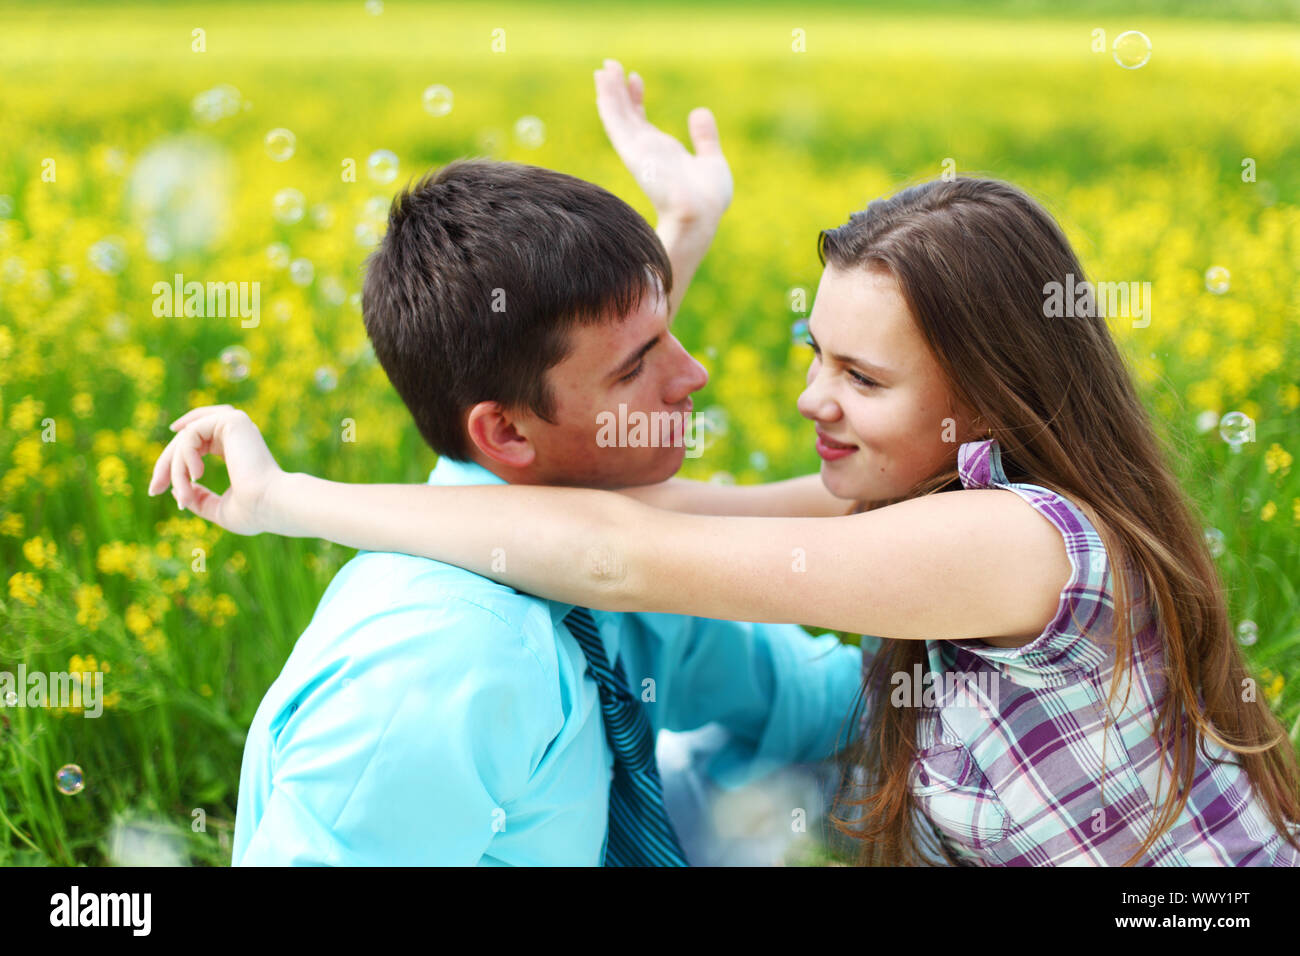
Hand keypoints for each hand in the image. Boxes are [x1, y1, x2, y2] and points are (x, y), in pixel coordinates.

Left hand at [147, 404, 283, 535]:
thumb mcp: (218, 509)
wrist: (272, 504)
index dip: (171, 467)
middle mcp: (236, 433)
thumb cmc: (254, 511)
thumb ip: (200, 499)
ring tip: (184, 491)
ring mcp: (235, 423)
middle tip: (154, 489)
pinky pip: (191, 433)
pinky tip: (196, 475)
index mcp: (235, 449)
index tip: (155, 491)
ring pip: (186, 437)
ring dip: (176, 467)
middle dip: (165, 465)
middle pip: (185, 439)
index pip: (194, 445)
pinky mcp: (233, 420)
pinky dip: (185, 456)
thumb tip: (176, 491)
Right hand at [594, 58, 731, 224]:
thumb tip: (699, 112)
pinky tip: (603, 84)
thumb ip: (705, 137)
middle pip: (626, 116)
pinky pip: (616, 122)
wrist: (700, 216)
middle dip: (617, 92)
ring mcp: (637, 151)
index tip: (636, 78)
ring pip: (617, 116)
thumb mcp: (711, 160)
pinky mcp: (633, 151)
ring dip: (608, 92)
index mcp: (662, 154)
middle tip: (609, 66)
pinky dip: (608, 102)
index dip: (637, 100)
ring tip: (603, 68)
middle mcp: (646, 151)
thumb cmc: (708, 200)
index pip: (642, 122)